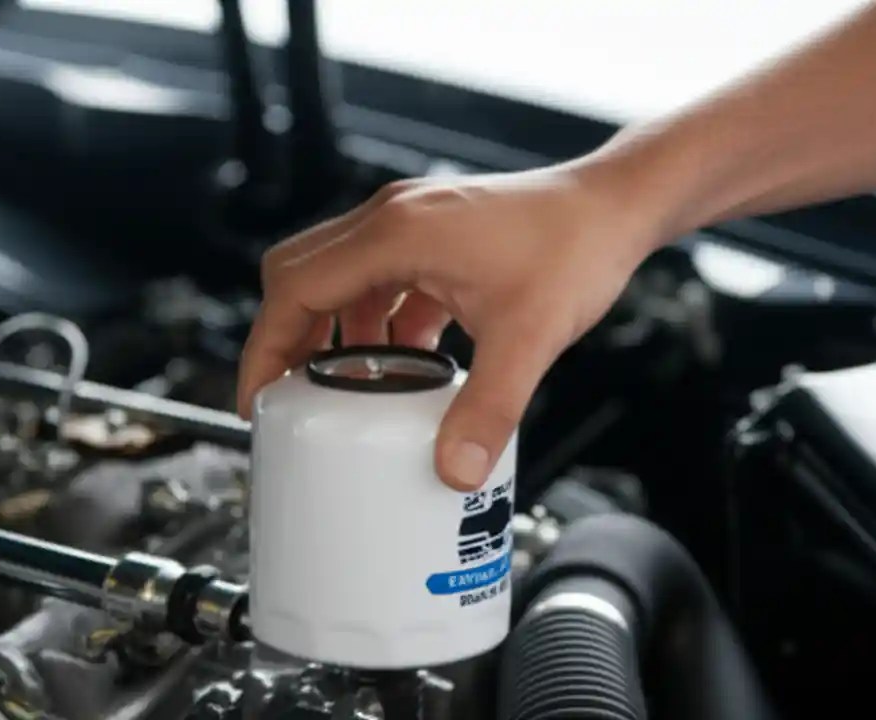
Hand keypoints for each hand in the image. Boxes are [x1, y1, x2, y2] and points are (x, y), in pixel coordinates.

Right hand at [237, 157, 671, 490]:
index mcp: (396, 232)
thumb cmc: (577, 245)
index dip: (267, 347)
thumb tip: (453, 470)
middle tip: (292, 397)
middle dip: (288, 340)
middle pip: (301, 276)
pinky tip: (405, 365)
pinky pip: (379, 282)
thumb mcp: (528, 336)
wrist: (616, 205)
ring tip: (347, 390)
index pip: (296, 288)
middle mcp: (393, 218)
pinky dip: (376, 325)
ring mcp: (412, 224)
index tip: (259, 397)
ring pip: (339, 279)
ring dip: (335, 334)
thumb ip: (488, 408)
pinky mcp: (433, 237)